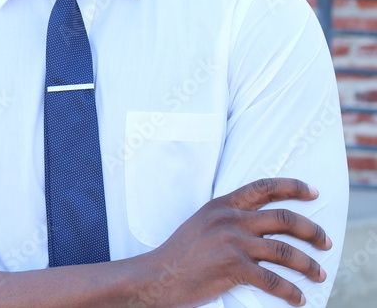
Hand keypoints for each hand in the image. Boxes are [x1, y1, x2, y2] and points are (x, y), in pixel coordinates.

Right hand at [139, 178, 330, 307]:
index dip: (293, 187)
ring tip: (318, 274)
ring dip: (308, 264)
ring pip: (284, 251)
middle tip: (325, 242)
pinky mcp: (233, 268)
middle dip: (311, 231)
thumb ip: (228, 218)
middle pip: (283, 219)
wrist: (159, 275)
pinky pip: (273, 280)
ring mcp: (232, 243)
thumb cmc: (181, 253)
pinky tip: (298, 298)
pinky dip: (291, 291)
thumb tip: (260, 225)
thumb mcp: (203, 224)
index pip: (263, 187)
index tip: (313, 192)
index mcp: (222, 205)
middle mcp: (229, 220)